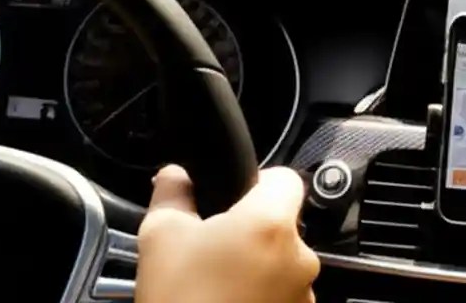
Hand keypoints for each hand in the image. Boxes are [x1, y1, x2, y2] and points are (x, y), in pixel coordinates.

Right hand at [137, 164, 319, 302]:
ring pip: (282, 264)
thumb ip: (172, 193)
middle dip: (251, 232)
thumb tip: (175, 175)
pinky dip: (262, 297)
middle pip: (282, 224)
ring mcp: (304, 295)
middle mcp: (299, 257)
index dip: (256, 182)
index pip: (284, 177)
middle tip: (213, 249)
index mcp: (269, 223)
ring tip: (218, 286)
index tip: (232, 199)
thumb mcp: (160, 237)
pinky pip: (284, 296)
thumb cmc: (179, 301)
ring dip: (258, 268)